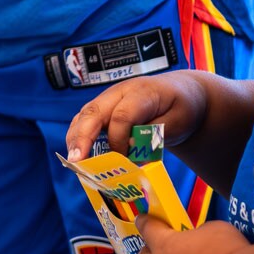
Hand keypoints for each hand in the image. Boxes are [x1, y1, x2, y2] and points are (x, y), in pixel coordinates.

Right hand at [64, 72, 212, 160]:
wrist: (180, 92)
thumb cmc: (181, 107)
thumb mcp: (179, 121)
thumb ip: (155, 133)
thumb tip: (131, 148)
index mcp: (142, 92)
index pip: (122, 116)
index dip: (119, 141)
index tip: (125, 161)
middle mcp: (120, 92)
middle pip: (94, 112)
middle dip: (82, 137)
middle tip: (76, 161)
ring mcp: (108, 98)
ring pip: (84, 115)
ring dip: (75, 138)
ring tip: (73, 162)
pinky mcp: (103, 108)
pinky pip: (85, 120)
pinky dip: (78, 136)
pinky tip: (77, 155)